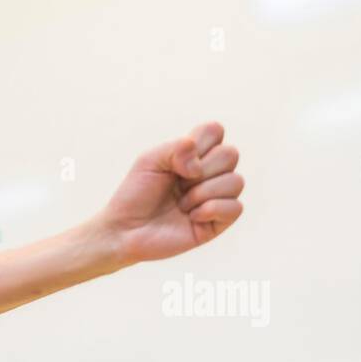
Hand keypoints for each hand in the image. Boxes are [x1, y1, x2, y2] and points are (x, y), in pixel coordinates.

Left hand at [97, 121, 243, 265]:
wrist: (124, 231)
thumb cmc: (135, 194)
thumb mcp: (150, 160)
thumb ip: (177, 148)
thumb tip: (198, 165)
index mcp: (195, 154)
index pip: (215, 131)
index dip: (198, 144)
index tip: (174, 163)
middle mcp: (210, 173)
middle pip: (230, 154)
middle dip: (200, 171)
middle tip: (177, 187)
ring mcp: (216, 198)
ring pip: (236, 181)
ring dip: (202, 193)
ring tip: (181, 205)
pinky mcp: (218, 223)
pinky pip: (236, 208)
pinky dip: (211, 209)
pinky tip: (191, 217)